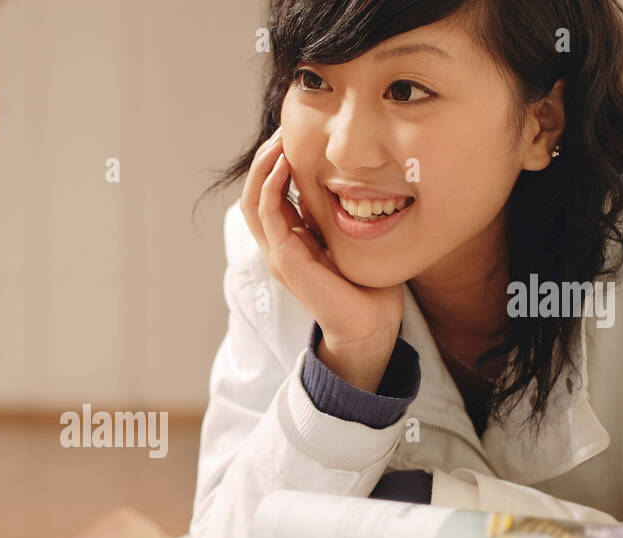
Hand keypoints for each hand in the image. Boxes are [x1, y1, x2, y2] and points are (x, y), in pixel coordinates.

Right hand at [240, 129, 404, 392]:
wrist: (370, 324)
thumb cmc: (366, 285)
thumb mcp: (349, 238)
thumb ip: (337, 214)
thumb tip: (346, 177)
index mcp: (290, 241)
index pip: (269, 194)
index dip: (276, 162)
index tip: (294, 134)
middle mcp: (278, 247)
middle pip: (253, 192)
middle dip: (265, 157)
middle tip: (283, 128)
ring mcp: (277, 254)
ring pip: (253, 199)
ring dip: (264, 165)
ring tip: (280, 138)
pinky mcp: (284, 260)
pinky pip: (267, 213)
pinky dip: (272, 184)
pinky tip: (286, 162)